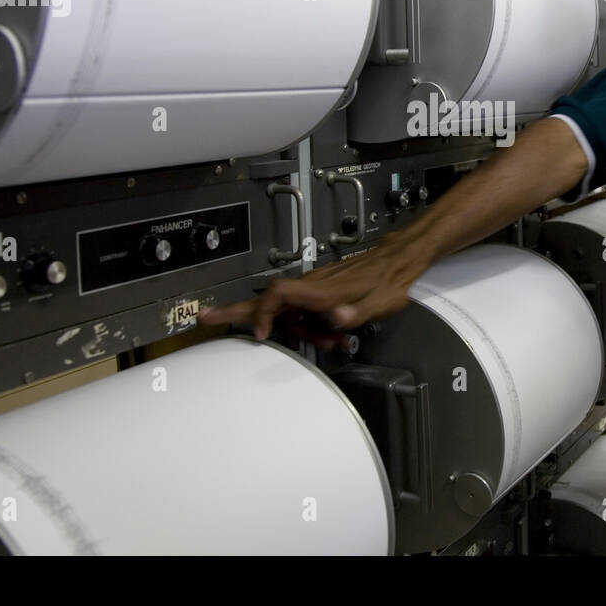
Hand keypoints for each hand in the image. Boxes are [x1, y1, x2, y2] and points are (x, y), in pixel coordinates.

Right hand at [196, 231, 429, 342]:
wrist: (398, 261)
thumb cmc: (388, 280)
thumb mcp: (378, 302)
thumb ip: (356, 312)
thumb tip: (336, 318)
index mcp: (320, 290)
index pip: (278, 295)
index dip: (263, 313)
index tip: (260, 334)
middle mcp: (312, 288)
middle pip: (266, 300)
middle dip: (235, 311)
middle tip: (206, 317)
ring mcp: (315, 291)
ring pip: (290, 314)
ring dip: (301, 333)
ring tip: (331, 344)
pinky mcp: (321, 295)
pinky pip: (306, 315)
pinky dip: (313, 329)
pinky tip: (334, 338)